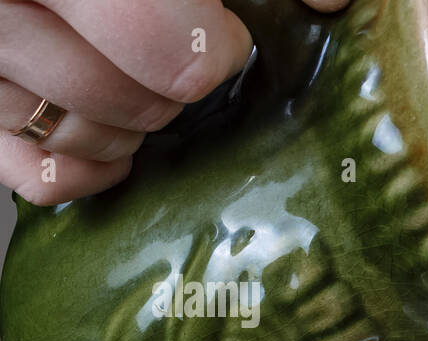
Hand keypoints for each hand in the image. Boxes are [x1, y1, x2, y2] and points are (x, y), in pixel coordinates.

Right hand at [0, 0, 349, 204]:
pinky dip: (89, 169)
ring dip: (132, 127)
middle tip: (184, 62)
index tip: (223, 34)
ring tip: (147, 88)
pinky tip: (117, 140)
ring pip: (74, 135)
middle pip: (120, 95)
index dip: (209, 48)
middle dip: (172, 89)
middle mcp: (5, 4)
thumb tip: (334, 2)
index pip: (158, 39)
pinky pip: (39, 176)